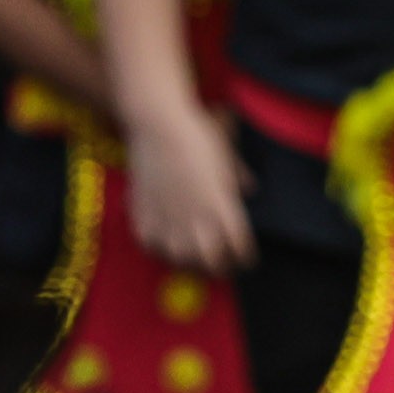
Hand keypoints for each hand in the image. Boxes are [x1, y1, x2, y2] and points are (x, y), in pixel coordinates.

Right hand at [123, 99, 255, 275]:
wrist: (158, 124)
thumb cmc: (199, 134)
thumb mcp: (226, 155)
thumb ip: (237, 177)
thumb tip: (250, 190)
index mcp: (223, 207)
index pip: (239, 246)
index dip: (243, 256)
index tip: (246, 260)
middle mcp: (197, 219)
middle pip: (211, 261)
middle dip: (219, 267)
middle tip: (222, 268)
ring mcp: (168, 219)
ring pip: (181, 258)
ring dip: (189, 261)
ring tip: (194, 260)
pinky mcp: (143, 215)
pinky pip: (152, 245)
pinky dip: (159, 247)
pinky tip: (164, 245)